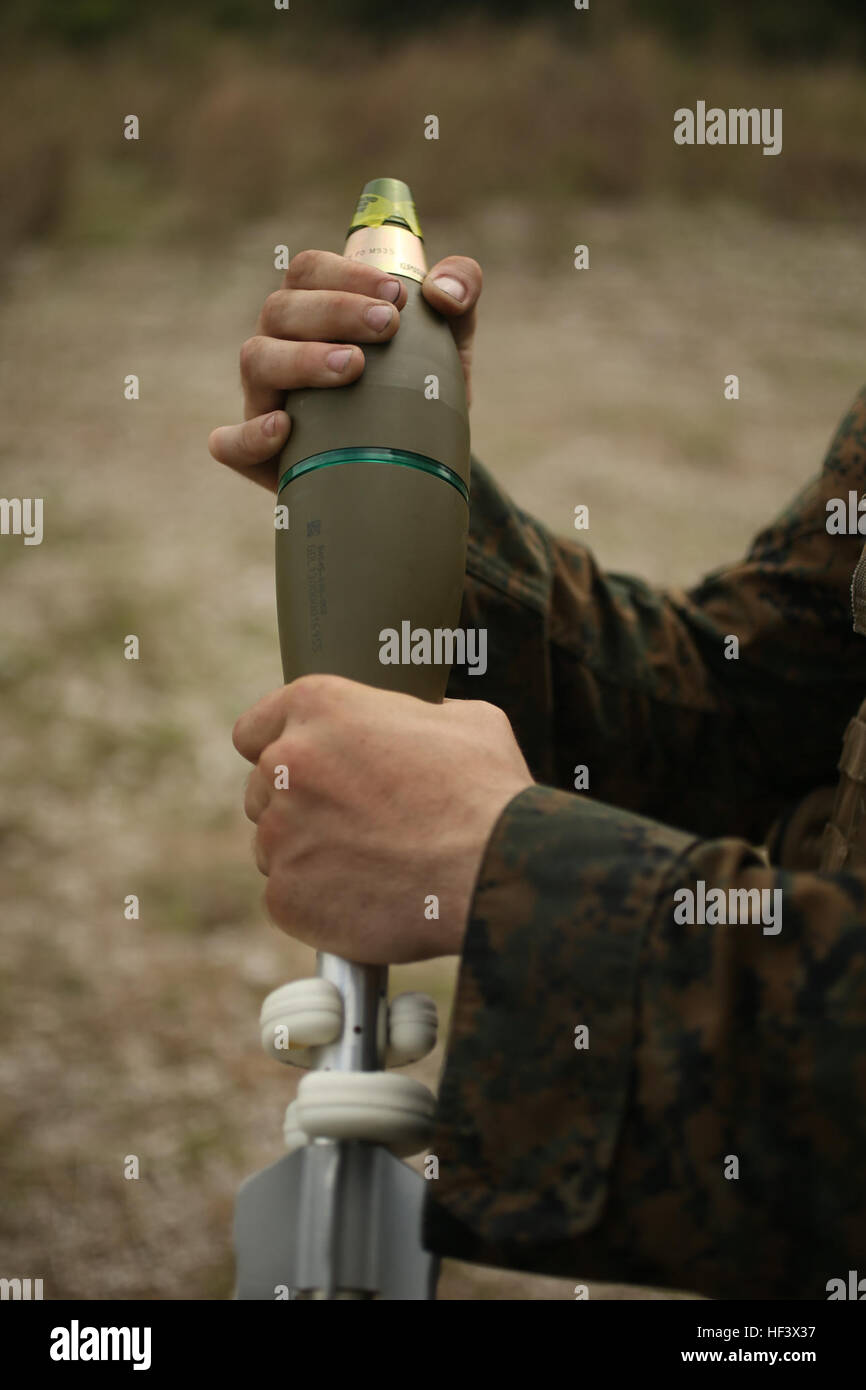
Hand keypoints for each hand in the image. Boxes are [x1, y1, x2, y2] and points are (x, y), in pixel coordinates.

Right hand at [208, 249, 481, 492]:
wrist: (420, 465)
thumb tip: (442, 292)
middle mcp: (281, 346)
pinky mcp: (262, 456)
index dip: (347, 274)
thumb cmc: (421, 390)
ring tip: (353, 367)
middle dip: (335, 310)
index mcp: (314, 310)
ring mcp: (265, 399)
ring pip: (256, 362)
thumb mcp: (451, 340)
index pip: (309, 272)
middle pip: (282, 309)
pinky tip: (284, 428)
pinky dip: (250, 434)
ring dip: (302, 359)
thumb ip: (460, 293)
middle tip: (388, 326)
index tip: (398, 295)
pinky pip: (231, 443)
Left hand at [233, 675, 531, 963]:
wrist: (494, 874)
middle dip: (300, 804)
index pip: (255, 728)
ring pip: (274, 845)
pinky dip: (318, 902)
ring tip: (371, 864)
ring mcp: (280, 833)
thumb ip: (414, 715)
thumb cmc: (487, 792)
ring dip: (308, 853)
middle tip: (355, 823)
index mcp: (319, 708)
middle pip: (263, 789)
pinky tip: (366, 898)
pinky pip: (288, 896)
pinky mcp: (285, 895)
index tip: (302, 770)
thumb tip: (416, 723)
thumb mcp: (464, 720)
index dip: (279, 748)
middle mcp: (286, 764)